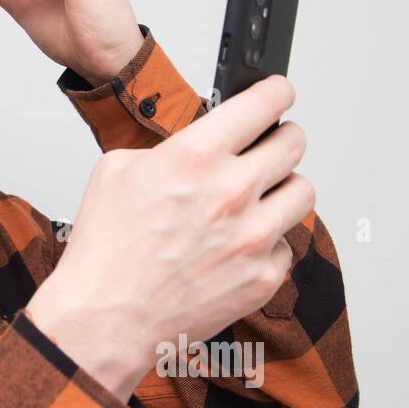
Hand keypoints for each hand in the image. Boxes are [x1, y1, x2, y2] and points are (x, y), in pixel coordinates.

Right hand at [25, 76, 313, 402]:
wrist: (106, 317)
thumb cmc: (105, 249)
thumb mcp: (117, 169)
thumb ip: (168, 146)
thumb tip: (198, 141)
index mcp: (196, 156)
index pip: (266, 102)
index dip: (277, 91)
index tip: (278, 94)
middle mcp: (233, 192)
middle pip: (295, 143)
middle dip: (282, 138)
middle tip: (268, 145)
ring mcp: (253, 237)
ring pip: (303, 191)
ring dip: (282, 188)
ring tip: (257, 197)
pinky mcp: (263, 277)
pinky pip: (286, 244)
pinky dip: (267, 242)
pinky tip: (236, 246)